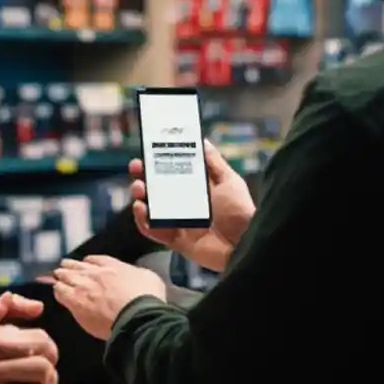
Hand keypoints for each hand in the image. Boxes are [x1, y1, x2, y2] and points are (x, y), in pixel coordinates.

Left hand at [50, 256, 165, 339]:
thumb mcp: (149, 278)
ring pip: (66, 276)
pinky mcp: (75, 302)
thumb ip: (138, 275)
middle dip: (71, 266)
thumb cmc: (147, 298)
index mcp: (113, 266)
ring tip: (57, 276)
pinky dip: (58, 290)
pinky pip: (60, 292)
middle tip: (65, 266)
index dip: (90, 261)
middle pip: (77, 265)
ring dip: (62, 276)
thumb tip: (138, 276)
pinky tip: (57, 291)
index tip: (86, 263)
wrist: (136, 314)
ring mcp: (84, 286)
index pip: (96, 260)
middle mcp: (96, 273)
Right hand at [130, 139, 254, 271]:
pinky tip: (141, 208)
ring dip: (140, 196)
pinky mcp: (175, 240)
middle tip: (136, 167)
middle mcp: (184, 205)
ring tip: (139, 188)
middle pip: (156, 189)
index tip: (148, 150)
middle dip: (143, 177)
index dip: (158, 162)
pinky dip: (143, 221)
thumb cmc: (240, 211)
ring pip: (151, 209)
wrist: (246, 243)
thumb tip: (203, 141)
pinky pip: (153, 231)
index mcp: (196, 189)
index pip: (171, 173)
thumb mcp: (229, 181)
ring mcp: (178, 223)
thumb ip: (215, 163)